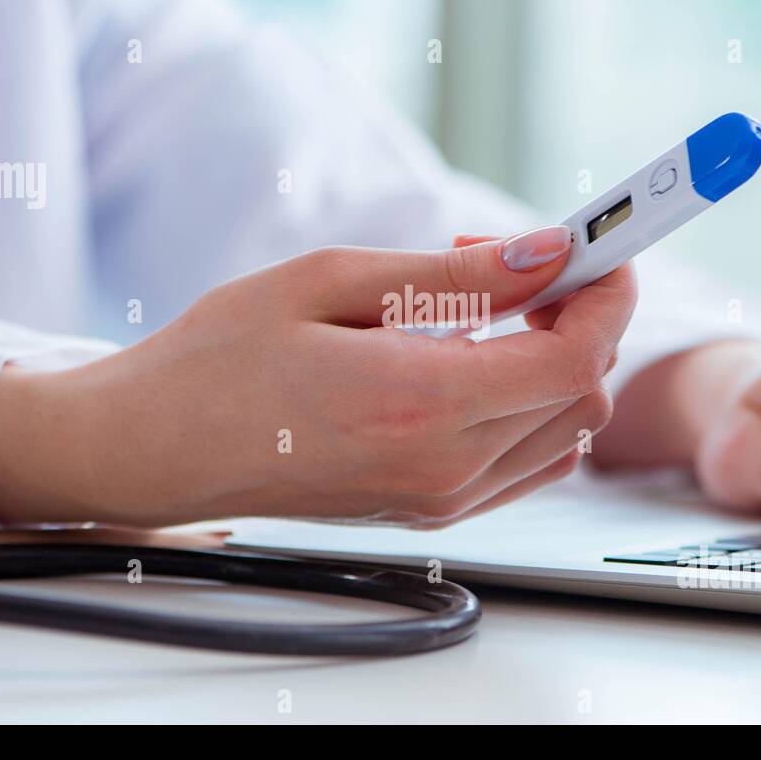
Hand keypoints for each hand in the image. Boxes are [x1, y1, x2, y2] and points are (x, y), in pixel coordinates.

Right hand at [0, 226, 635, 528]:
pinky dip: (528, 405)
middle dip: (578, 317)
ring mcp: (437, 500)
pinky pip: (523, 463)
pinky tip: (471, 360)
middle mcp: (443, 468)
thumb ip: (454, 277)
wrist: (155, 450)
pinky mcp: (426, 510)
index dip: (605, 295)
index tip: (600, 249)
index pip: (573, 357)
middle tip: (513, 264)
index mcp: (420, 405)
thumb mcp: (329, 284)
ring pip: (562, 432)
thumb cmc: (216, 360)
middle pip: (580, 394)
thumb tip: (546, 253)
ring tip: (479, 309)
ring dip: (553, 361)